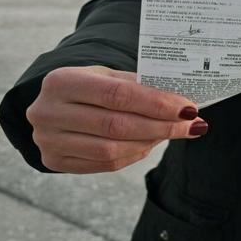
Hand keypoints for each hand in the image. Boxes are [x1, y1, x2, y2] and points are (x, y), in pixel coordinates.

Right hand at [26, 66, 205, 173]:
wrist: (51, 108)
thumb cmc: (86, 89)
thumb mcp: (105, 77)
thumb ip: (138, 87)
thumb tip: (183, 104)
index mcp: (61, 82)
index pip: (117, 95)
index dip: (156, 103)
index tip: (188, 108)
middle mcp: (48, 112)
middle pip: (117, 125)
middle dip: (161, 126)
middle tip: (191, 124)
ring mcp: (49, 140)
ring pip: (112, 149)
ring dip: (151, 142)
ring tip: (173, 133)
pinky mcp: (55, 161)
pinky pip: (106, 164)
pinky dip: (135, 155)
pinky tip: (151, 144)